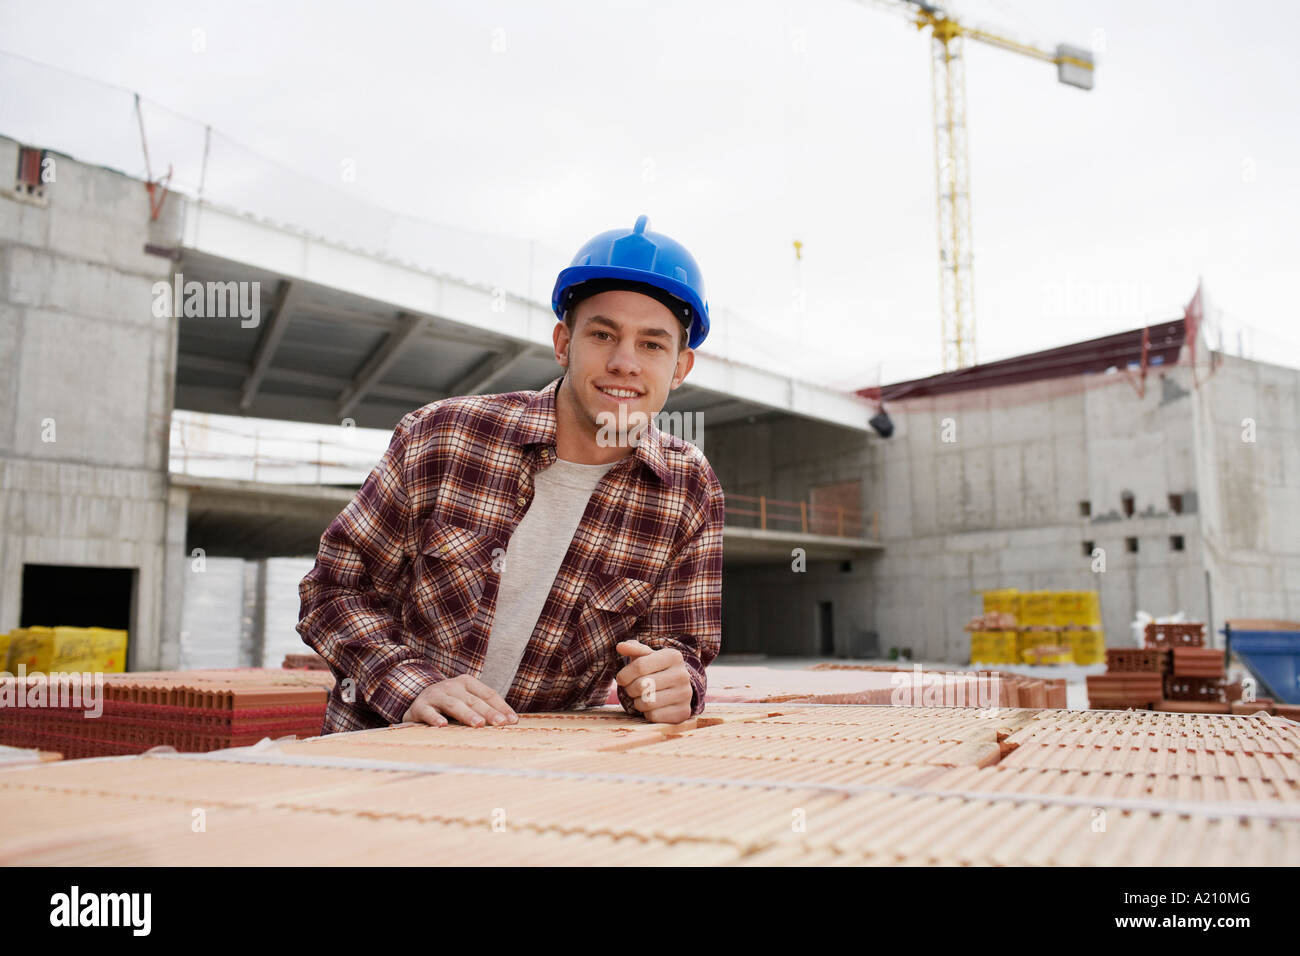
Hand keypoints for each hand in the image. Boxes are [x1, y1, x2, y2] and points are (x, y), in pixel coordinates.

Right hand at [401, 674, 517, 726]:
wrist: (416, 703)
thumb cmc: (448, 706)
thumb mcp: (466, 703)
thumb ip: (484, 710)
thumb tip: (510, 722)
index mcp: (466, 683)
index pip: (487, 694)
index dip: (501, 706)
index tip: (512, 720)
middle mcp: (451, 686)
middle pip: (473, 700)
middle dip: (488, 711)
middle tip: (500, 722)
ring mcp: (435, 695)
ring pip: (453, 704)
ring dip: (467, 714)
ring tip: (478, 724)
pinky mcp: (419, 707)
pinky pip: (428, 712)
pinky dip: (435, 718)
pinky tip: (443, 726)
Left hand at [615, 640, 692, 723]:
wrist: (678, 688)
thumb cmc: (656, 670)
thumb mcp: (647, 657)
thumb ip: (633, 649)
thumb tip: (620, 646)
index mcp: (673, 656)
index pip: (639, 666)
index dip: (624, 675)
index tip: (622, 678)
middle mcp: (683, 674)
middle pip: (642, 685)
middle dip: (630, 689)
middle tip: (632, 689)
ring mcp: (685, 694)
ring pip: (647, 702)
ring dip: (638, 702)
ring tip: (642, 697)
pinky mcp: (683, 712)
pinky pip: (654, 716)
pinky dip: (647, 713)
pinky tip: (653, 706)